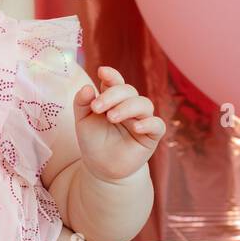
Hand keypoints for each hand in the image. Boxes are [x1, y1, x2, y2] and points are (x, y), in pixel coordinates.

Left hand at [73, 65, 165, 181]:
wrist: (101, 167)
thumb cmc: (93, 141)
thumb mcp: (82, 121)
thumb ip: (82, 103)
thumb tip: (88, 88)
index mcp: (113, 99)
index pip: (115, 82)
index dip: (111, 75)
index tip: (102, 72)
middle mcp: (129, 106)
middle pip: (128, 91)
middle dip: (113, 95)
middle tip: (96, 107)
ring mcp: (142, 119)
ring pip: (144, 104)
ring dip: (127, 107)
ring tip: (111, 117)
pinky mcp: (151, 136)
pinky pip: (157, 125)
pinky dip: (148, 123)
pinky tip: (135, 127)